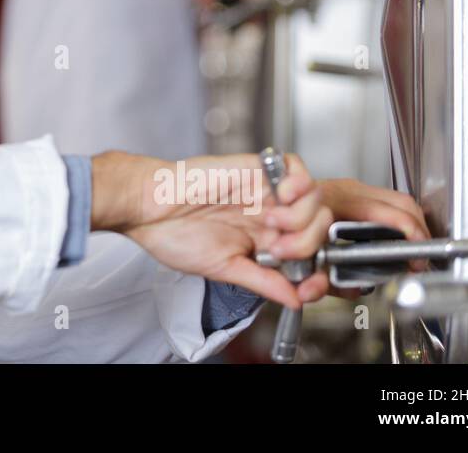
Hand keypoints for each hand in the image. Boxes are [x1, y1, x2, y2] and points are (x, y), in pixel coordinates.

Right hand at [91, 152, 331, 309]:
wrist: (148, 206)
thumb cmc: (172, 234)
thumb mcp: (223, 268)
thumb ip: (263, 281)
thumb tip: (295, 300)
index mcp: (261, 240)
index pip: (309, 254)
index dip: (318, 272)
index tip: (307, 288)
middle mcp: (268, 214)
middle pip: (319, 227)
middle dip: (308, 245)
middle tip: (278, 251)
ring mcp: (264, 190)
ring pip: (315, 199)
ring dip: (302, 219)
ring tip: (271, 225)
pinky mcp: (256, 168)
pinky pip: (296, 167)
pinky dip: (301, 183)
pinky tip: (282, 197)